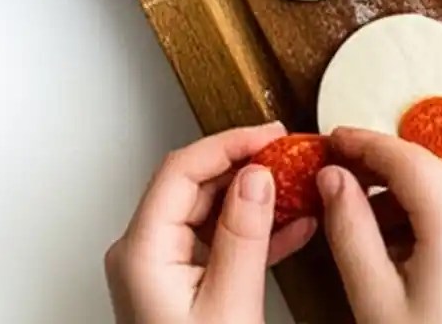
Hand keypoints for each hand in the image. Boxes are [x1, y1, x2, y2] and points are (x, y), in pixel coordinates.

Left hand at [105, 122, 316, 323]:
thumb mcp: (229, 306)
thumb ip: (243, 236)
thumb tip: (256, 177)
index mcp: (142, 252)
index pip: (182, 171)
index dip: (230, 144)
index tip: (272, 135)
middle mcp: (144, 253)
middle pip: (194, 185)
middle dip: (246, 166)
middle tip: (291, 155)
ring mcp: (162, 269)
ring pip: (211, 211)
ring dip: (256, 197)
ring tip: (299, 185)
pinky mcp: (182, 285)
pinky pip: (219, 241)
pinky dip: (256, 230)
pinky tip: (295, 226)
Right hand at [317, 127, 441, 323]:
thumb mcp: (373, 295)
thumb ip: (349, 227)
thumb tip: (332, 176)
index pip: (406, 158)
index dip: (364, 142)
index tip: (329, 138)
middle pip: (428, 169)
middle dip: (380, 169)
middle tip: (334, 176)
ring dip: (402, 193)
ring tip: (359, 219)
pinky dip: (427, 213)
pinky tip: (395, 240)